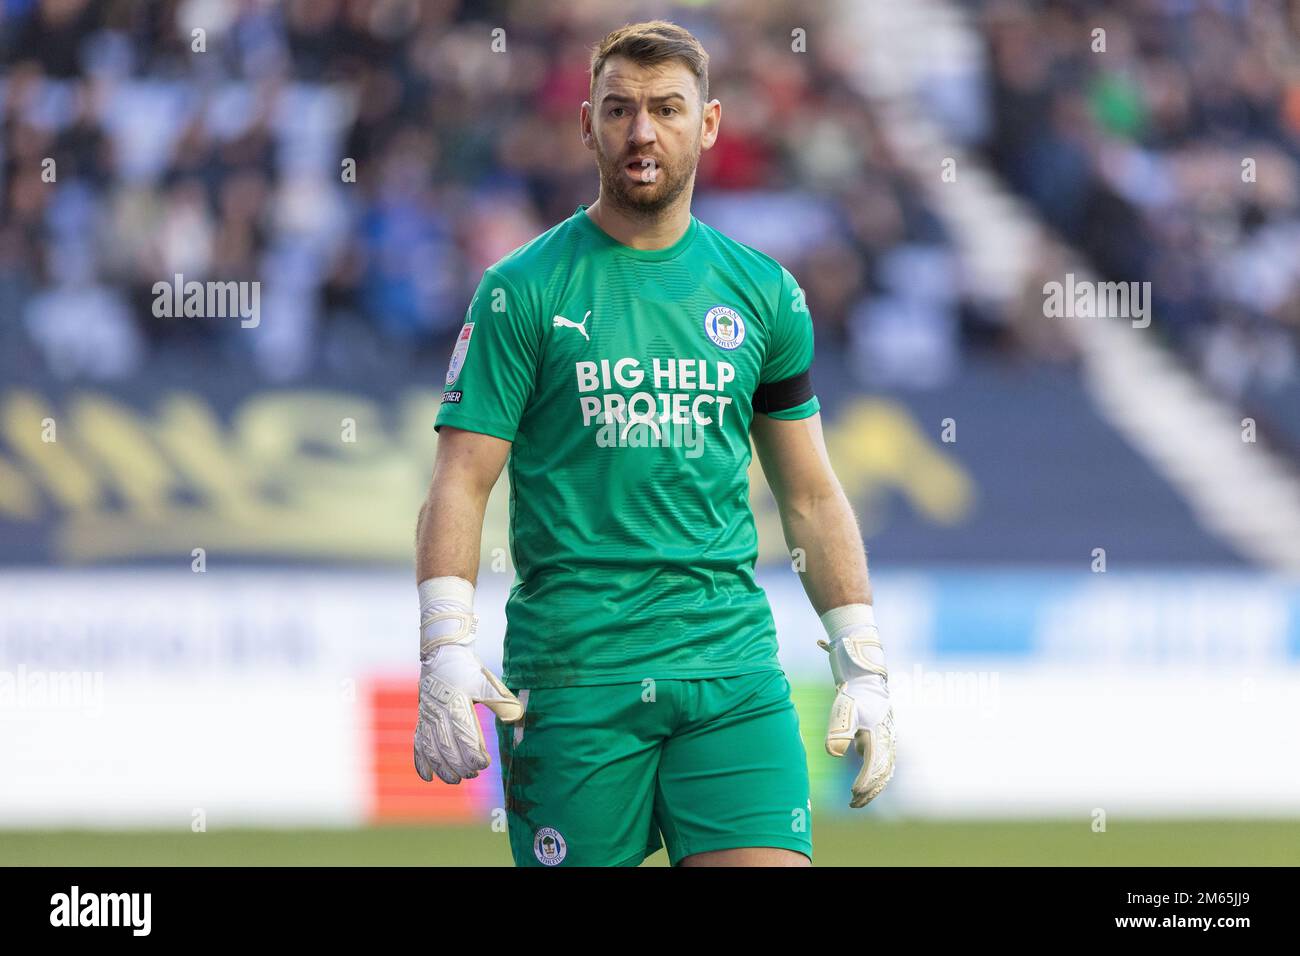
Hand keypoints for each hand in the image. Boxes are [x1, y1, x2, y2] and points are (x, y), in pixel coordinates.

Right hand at [413, 579, 522, 784]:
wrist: (442, 653)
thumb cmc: (468, 669)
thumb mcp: (487, 682)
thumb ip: (502, 700)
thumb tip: (518, 716)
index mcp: (457, 703)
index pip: (464, 735)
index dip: (473, 754)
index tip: (484, 763)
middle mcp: (439, 712)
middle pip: (447, 747)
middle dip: (460, 765)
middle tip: (473, 773)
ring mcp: (427, 716)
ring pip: (431, 749)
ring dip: (442, 768)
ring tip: (455, 780)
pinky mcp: (421, 719)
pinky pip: (418, 744)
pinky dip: (421, 762)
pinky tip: (428, 778)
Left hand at [819, 616, 895, 807]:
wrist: (866, 676)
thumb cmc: (853, 693)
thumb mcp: (843, 711)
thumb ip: (839, 732)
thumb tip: (834, 754)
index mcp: (878, 736)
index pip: (874, 767)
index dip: (864, 783)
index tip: (853, 794)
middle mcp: (886, 740)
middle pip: (882, 773)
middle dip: (869, 791)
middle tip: (853, 803)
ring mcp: (887, 739)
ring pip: (885, 770)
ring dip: (873, 785)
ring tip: (857, 798)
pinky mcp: (883, 737)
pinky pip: (883, 762)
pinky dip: (876, 775)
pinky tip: (862, 780)